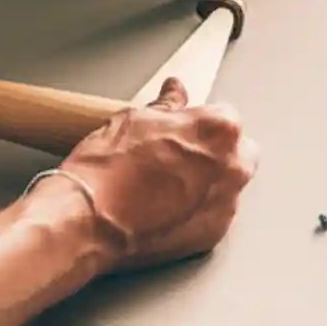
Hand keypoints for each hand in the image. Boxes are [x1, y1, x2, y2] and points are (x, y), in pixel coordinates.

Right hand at [46, 78, 258, 272]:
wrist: (88, 219)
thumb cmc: (107, 169)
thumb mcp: (134, 118)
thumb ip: (167, 104)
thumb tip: (174, 92)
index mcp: (219, 128)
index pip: (225, 116)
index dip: (199, 122)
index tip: (182, 130)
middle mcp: (232, 166)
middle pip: (238, 151)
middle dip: (216, 151)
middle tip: (179, 156)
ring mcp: (225, 203)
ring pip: (228, 185)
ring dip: (210, 182)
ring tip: (168, 185)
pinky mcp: (213, 234)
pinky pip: (215, 214)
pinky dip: (199, 211)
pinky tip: (168, 208)